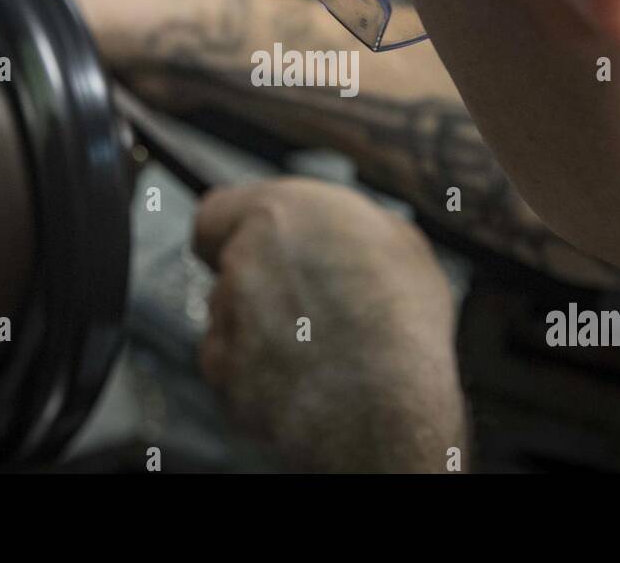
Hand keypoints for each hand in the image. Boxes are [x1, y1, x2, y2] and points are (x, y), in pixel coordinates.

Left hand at [194, 178, 466, 471]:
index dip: (230, 234)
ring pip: (228, 320)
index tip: (248, 248)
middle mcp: (242, 260)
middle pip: (228, 270)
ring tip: (317, 353)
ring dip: (257, 332)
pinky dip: (257, 377)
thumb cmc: (404, 320)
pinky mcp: (224, 374)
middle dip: (256, 287)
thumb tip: (339, 236)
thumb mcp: (397, 240)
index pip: (215, 215)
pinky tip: (302, 384)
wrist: (388, 405)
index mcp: (279, 215)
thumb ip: (346, 227)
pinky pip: (233, 369)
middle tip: (305, 309)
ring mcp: (226, 319)